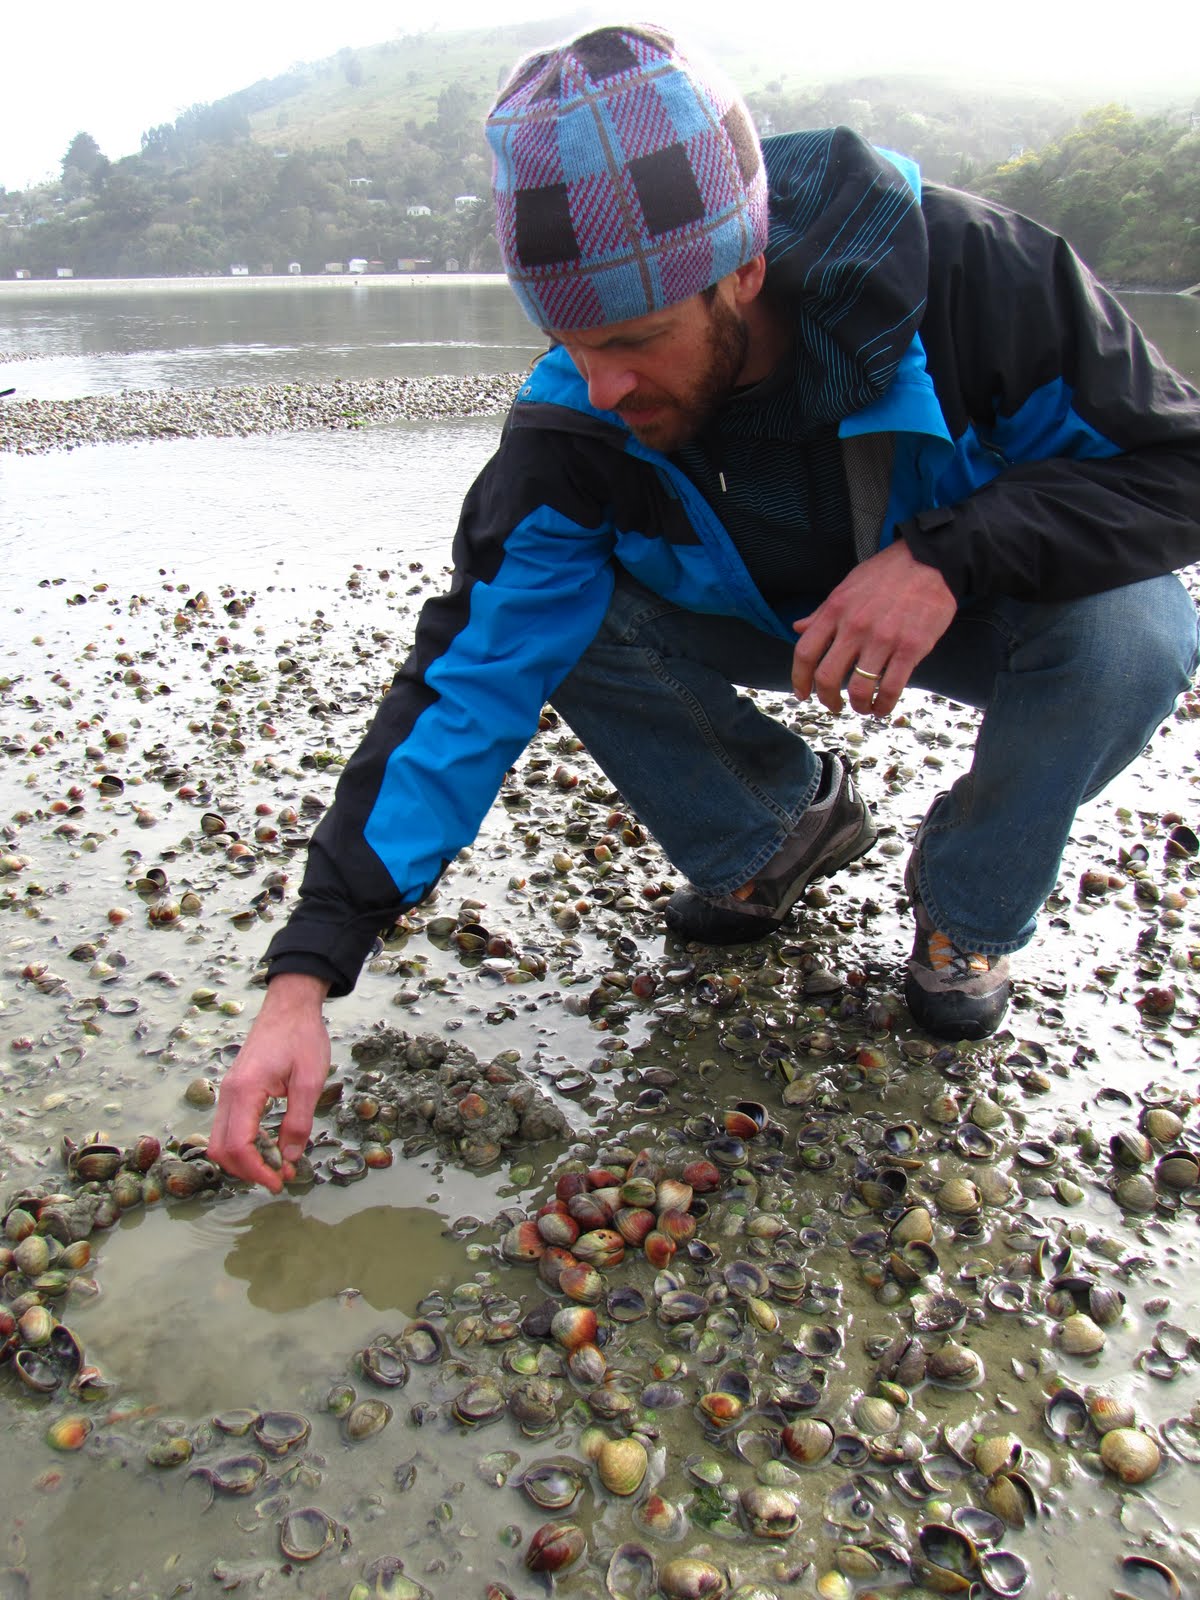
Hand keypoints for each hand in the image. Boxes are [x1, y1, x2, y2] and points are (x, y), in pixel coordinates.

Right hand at [207, 972, 331, 1192]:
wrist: (290, 1006)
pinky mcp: (234, 1090)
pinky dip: (243, 1145)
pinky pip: (228, 1127)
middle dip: (246, 1171)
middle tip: (278, 1179)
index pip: (238, 1146)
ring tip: (276, 1167)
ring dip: (244, 1160)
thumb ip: (299, 1122)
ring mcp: (228, 1091)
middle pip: (220, 1149)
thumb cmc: (302, 1037)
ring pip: (220, 1140)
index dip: (256, 1171)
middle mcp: (228, 1093)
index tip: (279, 1183)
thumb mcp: (309, 1081)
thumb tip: (289, 1159)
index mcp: (245, 1091)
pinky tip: (269, 1148)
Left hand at [792, 540, 956, 716]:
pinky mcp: (910, 648)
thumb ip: (822, 612)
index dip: (799, 679)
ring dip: (857, 706)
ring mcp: (883, 639)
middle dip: (827, 699)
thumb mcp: (847, 586)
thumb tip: (798, 627)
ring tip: (862, 706)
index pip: (805, 652)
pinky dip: (883, 705)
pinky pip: (890, 688)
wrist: (930, 560)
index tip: (803, 693)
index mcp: (835, 610)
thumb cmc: (888, 573)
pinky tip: (882, 706)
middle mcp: (855, 627)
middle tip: (833, 705)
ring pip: (858, 688)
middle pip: (827, 676)